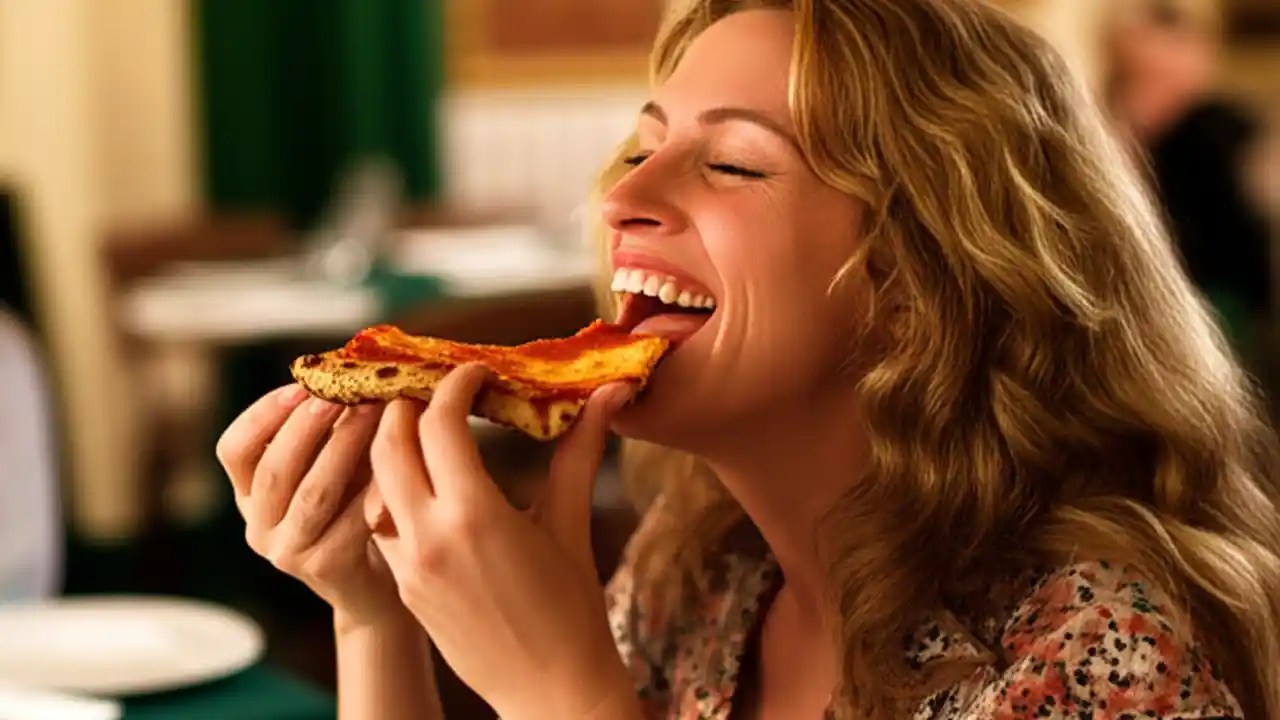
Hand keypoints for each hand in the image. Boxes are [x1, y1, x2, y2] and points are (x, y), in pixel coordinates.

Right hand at [216, 386, 403, 629]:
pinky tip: (396, 462)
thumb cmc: (354, 509)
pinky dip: (374, 486)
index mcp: (249, 495)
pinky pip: (350, 520)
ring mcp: (288, 551)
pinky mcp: (325, 568)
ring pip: (312, 493)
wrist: (374, 586)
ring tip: (372, 413)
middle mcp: (258, 526)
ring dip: (343, 447)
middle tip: (343, 393)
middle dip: (309, 425)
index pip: (233, 450)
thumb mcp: (332, 465)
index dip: (263, 414)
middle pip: (273, 469)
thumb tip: (353, 370)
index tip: (301, 384)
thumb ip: (329, 429)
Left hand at [366, 365, 639, 719]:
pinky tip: (421, 481)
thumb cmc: (573, 610)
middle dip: (407, 406)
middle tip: (436, 389)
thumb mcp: (570, 523)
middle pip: (388, 442)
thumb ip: (580, 450)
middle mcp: (429, 536)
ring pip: (374, 481)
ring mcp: (408, 564)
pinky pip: (379, 522)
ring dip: (390, 446)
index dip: (454, 385)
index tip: (475, 373)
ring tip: (422, 429)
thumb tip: (611, 393)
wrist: (551, 691)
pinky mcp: (402, 585)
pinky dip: (391, 489)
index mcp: (474, 514)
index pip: (439, 423)